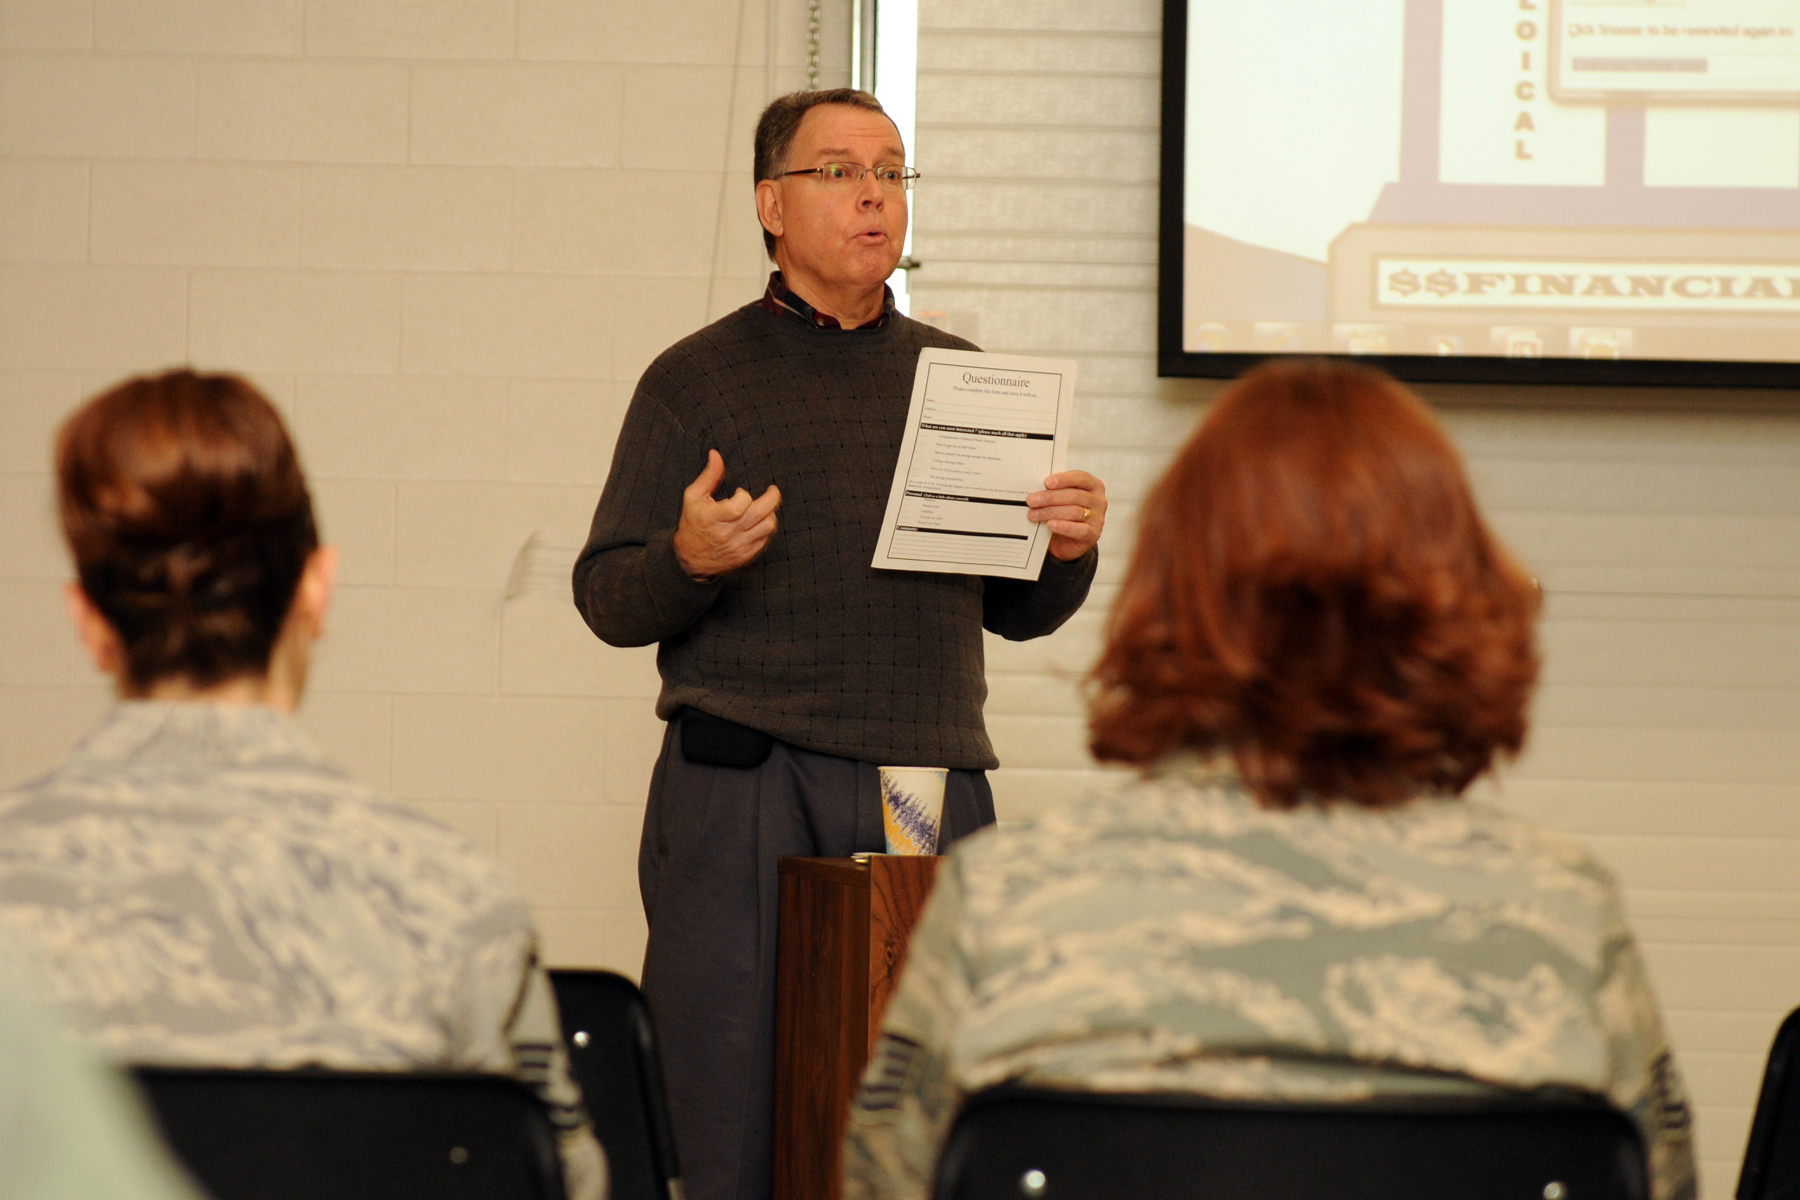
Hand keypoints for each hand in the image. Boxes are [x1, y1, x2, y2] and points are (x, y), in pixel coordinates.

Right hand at [672, 450, 781, 579]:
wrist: (691, 558)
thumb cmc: (692, 523)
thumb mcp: (693, 497)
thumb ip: (709, 475)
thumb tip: (716, 454)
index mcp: (712, 518)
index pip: (739, 506)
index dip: (744, 495)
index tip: (739, 492)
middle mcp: (727, 534)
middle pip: (760, 515)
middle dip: (772, 498)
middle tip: (772, 491)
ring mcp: (738, 547)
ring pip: (767, 526)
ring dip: (770, 513)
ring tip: (764, 507)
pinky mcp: (745, 555)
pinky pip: (766, 539)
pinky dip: (767, 527)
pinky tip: (759, 521)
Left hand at [1027, 470, 1106, 561]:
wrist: (1067, 542)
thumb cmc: (1062, 514)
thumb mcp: (1060, 499)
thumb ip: (1054, 490)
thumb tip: (1035, 486)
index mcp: (1093, 486)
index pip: (1081, 478)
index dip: (1064, 479)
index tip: (1046, 482)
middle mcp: (1099, 500)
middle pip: (1075, 496)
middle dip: (1050, 497)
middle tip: (1031, 500)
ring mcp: (1098, 518)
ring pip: (1075, 512)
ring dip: (1051, 512)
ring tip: (1033, 514)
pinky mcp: (1094, 534)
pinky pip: (1080, 530)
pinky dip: (1063, 527)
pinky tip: (1050, 525)